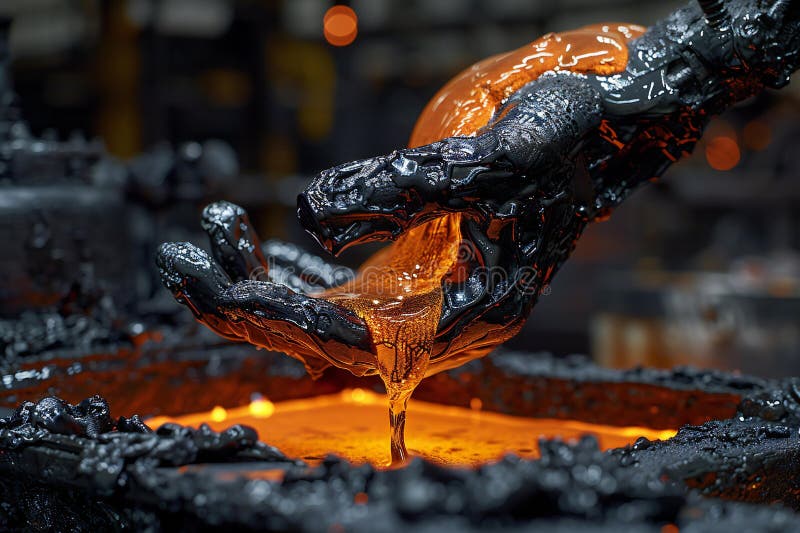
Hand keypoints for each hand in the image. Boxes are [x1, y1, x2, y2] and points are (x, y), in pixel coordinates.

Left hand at [158, 74, 599, 377]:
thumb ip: (401, 191)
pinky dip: (295, 272)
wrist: (609, 129)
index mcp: (469, 316)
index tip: (206, 281)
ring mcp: (428, 298)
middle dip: (248, 303)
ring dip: (263, 284)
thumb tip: (309, 217)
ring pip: (329, 315)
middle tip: (180, 261)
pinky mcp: (418, 270)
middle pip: (326, 336)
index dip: (273, 314)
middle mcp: (443, 320)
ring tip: (204, 240)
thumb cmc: (567, 144)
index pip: (350, 337)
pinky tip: (257, 249)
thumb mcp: (488, 162)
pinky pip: (343, 289)